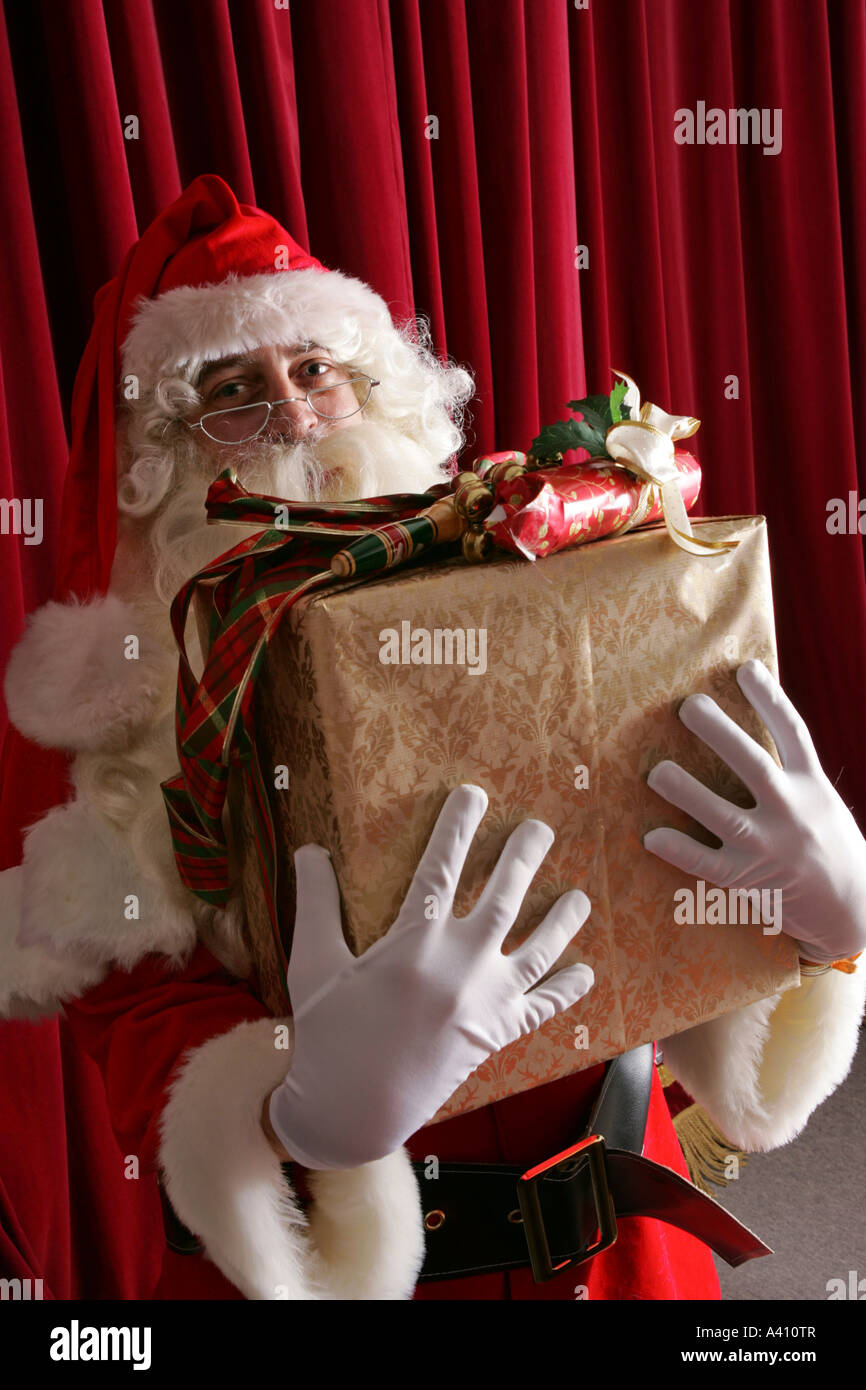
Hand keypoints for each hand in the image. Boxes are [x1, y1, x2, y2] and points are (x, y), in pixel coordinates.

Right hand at [268, 784, 593, 1169]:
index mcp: (412, 943)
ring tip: (579, 895)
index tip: (473, 794)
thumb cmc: (327, 1034)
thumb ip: (316, 904)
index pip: (440, 868)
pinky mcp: (495, 1036)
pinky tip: (585, 972)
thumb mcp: (313, 964)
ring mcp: (484, 1003)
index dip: (457, 827)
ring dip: (561, 920)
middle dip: (523, 858)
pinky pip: (540, 1010)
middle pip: (502, 899)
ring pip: (536, 950)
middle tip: (541, 827)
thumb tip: (309, 849)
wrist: (352, 1111)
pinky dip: (565, 991)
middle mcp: (458, 966)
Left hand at [643, 659, 865, 963]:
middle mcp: (794, 813)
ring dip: (688, 792)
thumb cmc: (829, 847)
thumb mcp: (822, 803)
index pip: (793, 734)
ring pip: (727, 816)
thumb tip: (744, 733)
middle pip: (755, 766)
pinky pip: (709, 864)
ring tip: (657, 771)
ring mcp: (771, 848)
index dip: (770, 698)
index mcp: (814, 788)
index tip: (745, 667)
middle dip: (721, 734)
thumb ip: (792, 774)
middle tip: (689, 705)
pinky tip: (651, 836)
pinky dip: (680, 850)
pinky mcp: (750, 880)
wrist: (853, 911)